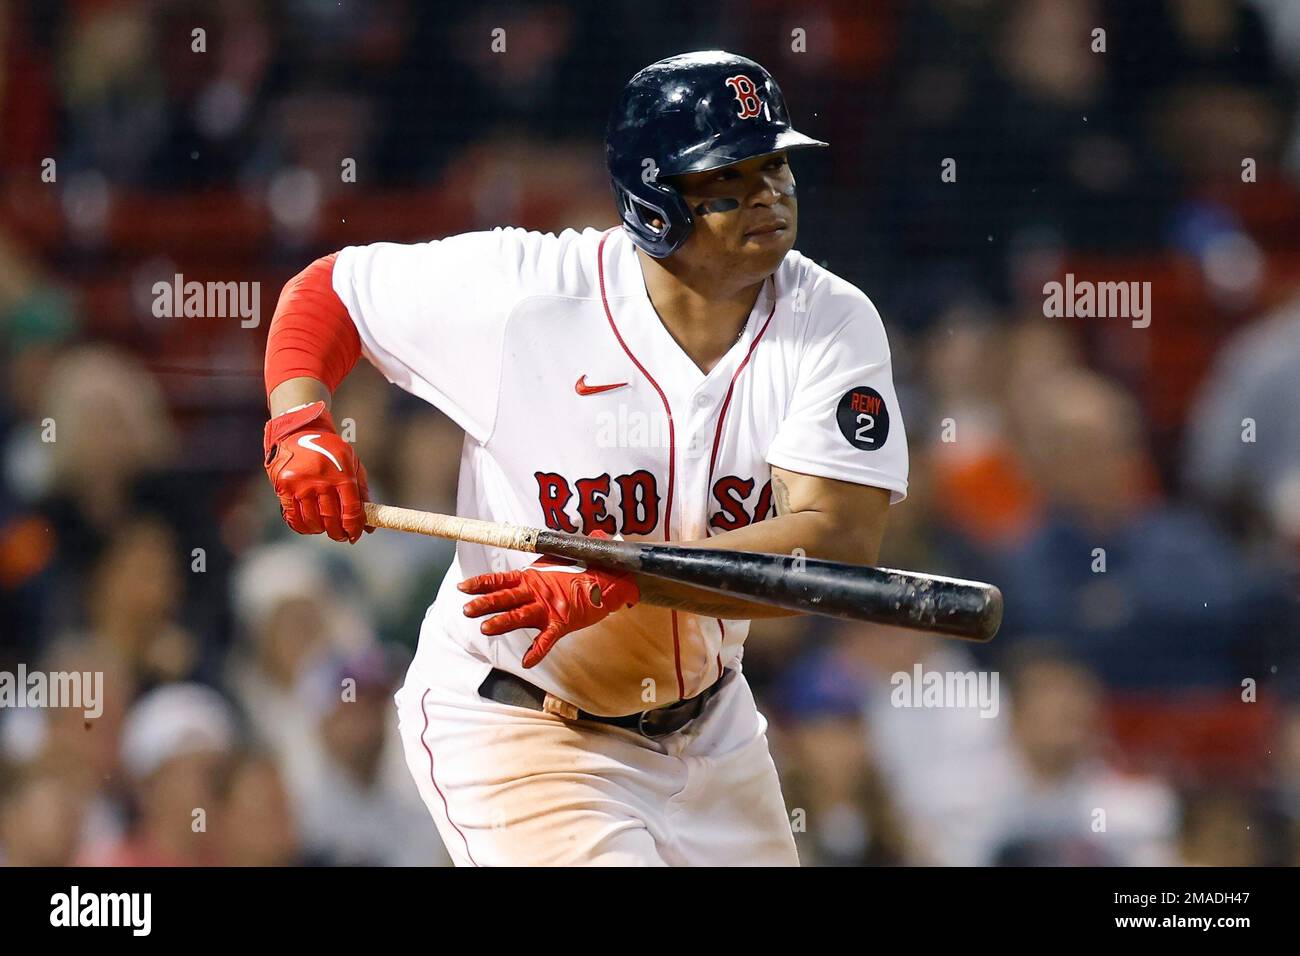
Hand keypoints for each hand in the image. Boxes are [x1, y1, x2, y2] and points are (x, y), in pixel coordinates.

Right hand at [263, 400, 370, 542]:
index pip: (351, 511)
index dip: (353, 528)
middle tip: (340, 536)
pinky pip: (293, 517)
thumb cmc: (331, 450)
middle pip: (332, 519)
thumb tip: (369, 526)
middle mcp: (322, 481)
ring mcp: (301, 485)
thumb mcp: (352, 464)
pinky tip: (308, 526)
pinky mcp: (284, 487)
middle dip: (338, 533)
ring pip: (313, 521)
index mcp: (343, 475)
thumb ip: (361, 493)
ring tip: (324, 528)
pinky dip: (302, 526)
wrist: (300, 431)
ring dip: (320, 530)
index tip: (354, 536)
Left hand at [458, 535, 639, 667]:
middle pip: (505, 598)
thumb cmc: (584, 571)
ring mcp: (549, 607)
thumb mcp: (560, 562)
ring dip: (502, 622)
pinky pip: (548, 639)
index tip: (462, 587)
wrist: (612, 580)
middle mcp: (536, 591)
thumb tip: (536, 551)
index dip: (480, 584)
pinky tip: (527, 662)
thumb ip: (546, 560)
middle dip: (484, 604)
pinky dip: (538, 651)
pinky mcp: (563, 621)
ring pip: (520, 615)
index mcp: (532, 577)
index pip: (501, 580)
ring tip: (485, 628)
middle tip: (466, 610)